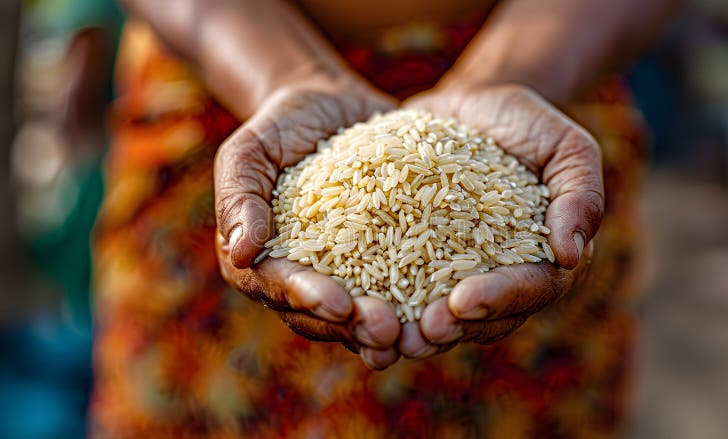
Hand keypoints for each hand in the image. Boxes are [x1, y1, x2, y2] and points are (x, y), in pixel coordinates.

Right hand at [214, 76, 401, 368]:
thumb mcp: (251, 148)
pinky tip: (445, 305)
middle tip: (386, 331)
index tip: (339, 304)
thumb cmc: (281, 126)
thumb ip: (239, 195)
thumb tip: (241, 252)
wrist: (330, 108)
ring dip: (384, 329)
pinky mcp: (381, 263)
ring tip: (414, 334)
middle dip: (352, 327)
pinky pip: (399, 289)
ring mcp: (342, 276)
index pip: (277, 288)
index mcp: (259, 262)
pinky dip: (417, 303)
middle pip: (320, 317)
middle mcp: (300, 279)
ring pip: (358, 317)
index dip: (307, 299)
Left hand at [398, 84, 603, 357]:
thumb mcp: (564, 143)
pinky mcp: (417, 263)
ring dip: (416, 334)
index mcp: (545, 259)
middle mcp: (503, 277)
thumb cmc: (522, 123)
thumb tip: (571, 254)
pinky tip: (356, 314)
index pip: (532, 290)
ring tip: (388, 338)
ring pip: (444, 319)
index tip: (462, 300)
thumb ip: (580, 192)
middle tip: (421, 332)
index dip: (499, 300)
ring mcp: (458, 275)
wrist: (466, 109)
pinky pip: (402, 294)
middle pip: (485, 318)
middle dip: (454, 328)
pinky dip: (384, 308)